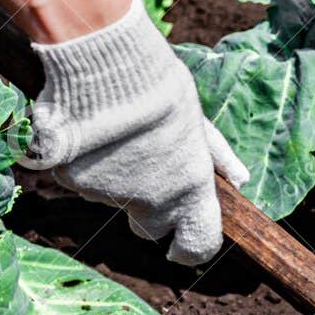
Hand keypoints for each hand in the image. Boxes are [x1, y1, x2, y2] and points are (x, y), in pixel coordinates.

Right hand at [23, 0, 247, 265]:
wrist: (103, 65)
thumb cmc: (159, 88)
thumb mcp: (197, 121)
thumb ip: (217, 156)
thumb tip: (241, 181)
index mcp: (191, 190)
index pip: (198, 245)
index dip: (192, 248)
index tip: (182, 246)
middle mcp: (152, 201)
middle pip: (150, 228)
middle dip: (150, 210)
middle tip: (147, 168)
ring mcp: (110, 195)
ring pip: (114, 201)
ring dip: (116, 179)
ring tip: (118, 136)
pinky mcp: (74, 181)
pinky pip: (83, 182)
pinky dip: (87, 166)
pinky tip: (91, 133)